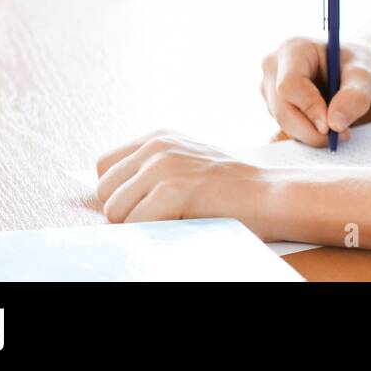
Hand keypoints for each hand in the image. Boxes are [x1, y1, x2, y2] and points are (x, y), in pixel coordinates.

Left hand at [94, 130, 284, 237]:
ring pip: (114, 211)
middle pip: (103, 191)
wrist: (267, 195)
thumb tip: (104, 199)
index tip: (145, 204)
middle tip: (162, 215)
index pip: (103, 168)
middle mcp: (157, 146)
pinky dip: (152, 233)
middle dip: (125, 211)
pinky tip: (181, 223)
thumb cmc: (228, 190)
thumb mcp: (184, 165)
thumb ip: (148, 171)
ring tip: (174, 218)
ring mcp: (163, 166)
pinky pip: (135, 225)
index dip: (119, 193)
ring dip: (139, 224)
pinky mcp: (172, 190)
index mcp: (157, 137)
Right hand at [260, 35, 370, 145]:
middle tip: (342, 135)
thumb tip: (335, 124)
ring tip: (340, 125)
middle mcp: (274, 66)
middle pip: (283, 109)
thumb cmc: (356, 65)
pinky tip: (327, 123)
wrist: (351, 67)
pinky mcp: (272, 103)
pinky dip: (308, 132)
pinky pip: (286, 127)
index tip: (333, 126)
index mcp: (293, 49)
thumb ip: (355, 96)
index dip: (310, 109)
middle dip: (312, 130)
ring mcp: (269, 86)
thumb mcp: (365, 76)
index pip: (290, 85)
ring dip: (312, 133)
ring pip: (284, 122)